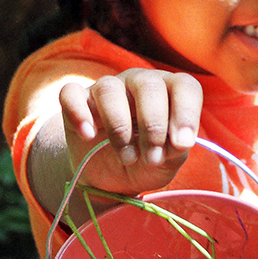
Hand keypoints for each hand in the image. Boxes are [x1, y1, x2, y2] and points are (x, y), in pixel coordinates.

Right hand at [59, 68, 202, 196]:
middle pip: (148, 84)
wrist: (111, 176)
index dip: (186, 112)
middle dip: (153, 125)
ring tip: (127, 157)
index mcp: (169, 91)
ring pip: (109, 89)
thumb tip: (178, 142)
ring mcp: (107, 88)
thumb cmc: (146, 160)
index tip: (182, 143)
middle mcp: (139, 82)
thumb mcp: (167, 161)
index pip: (184, 86)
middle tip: (152, 158)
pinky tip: (89, 136)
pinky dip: (79, 113)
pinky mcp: (77, 100)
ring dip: (119, 127)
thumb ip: (176, 150)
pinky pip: (71, 94)